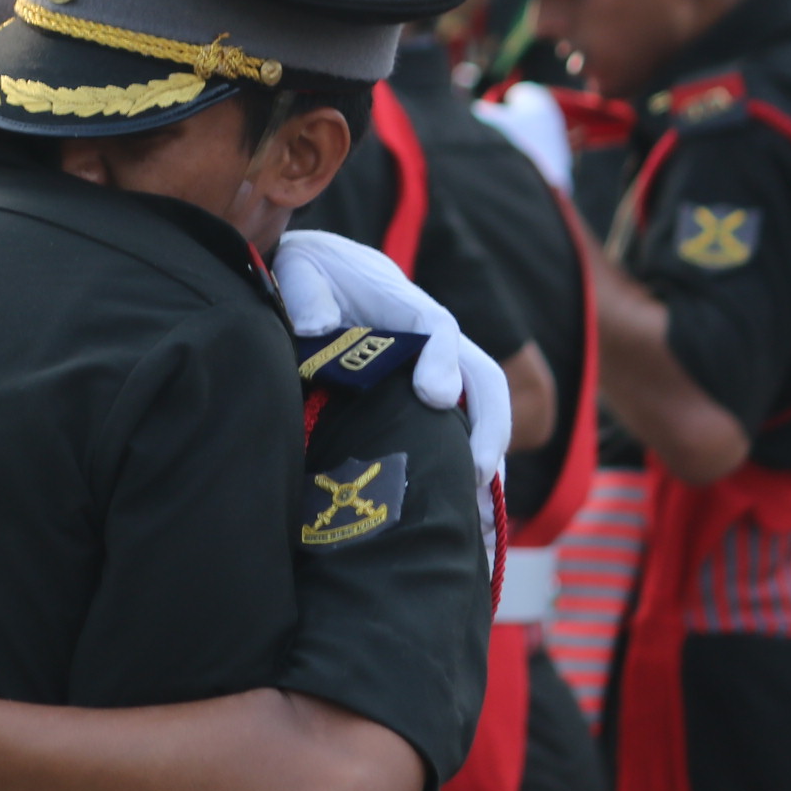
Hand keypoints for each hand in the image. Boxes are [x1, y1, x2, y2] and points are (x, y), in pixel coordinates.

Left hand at [272, 228, 512, 489]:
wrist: (328, 275)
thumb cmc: (312, 275)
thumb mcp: (301, 270)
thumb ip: (307, 292)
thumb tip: (315, 327)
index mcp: (403, 308)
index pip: (436, 327)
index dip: (442, 359)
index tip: (435, 396)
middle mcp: (436, 342)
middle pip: (481, 377)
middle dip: (487, 425)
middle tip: (475, 473)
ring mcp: (441, 371)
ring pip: (482, 414)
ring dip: (489, 461)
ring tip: (481, 514)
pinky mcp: (432, 400)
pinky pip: (465, 435)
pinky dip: (474, 475)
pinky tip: (472, 521)